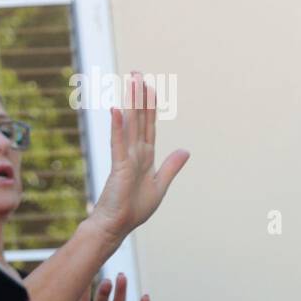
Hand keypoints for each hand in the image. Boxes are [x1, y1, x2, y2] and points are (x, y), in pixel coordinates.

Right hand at [87, 72, 189, 240]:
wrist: (115, 227)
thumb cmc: (133, 210)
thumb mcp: (160, 186)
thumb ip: (171, 166)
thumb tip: (185, 150)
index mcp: (145, 157)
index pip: (149, 125)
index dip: (149, 105)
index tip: (147, 85)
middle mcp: (135, 153)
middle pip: (139, 119)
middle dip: (139, 96)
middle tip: (136, 72)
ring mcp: (126, 159)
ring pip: (131, 125)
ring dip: (131, 103)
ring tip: (130, 82)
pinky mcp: (119, 168)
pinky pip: (119, 144)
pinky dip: (119, 127)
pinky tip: (117, 110)